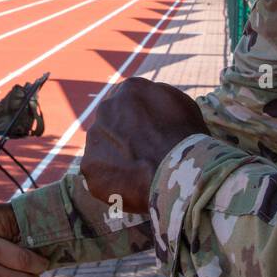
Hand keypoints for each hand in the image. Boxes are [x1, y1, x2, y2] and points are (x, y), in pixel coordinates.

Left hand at [79, 77, 206, 214]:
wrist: (178, 172)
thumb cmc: (187, 138)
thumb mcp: (182, 104)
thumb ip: (159, 98)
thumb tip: (149, 103)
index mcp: (130, 89)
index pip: (129, 101)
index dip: (140, 120)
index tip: (149, 134)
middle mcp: (106, 108)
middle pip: (111, 122)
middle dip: (123, 136)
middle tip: (142, 155)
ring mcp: (94, 137)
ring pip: (103, 147)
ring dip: (115, 158)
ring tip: (138, 173)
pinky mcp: (89, 165)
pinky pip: (100, 173)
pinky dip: (112, 181)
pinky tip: (131, 186)